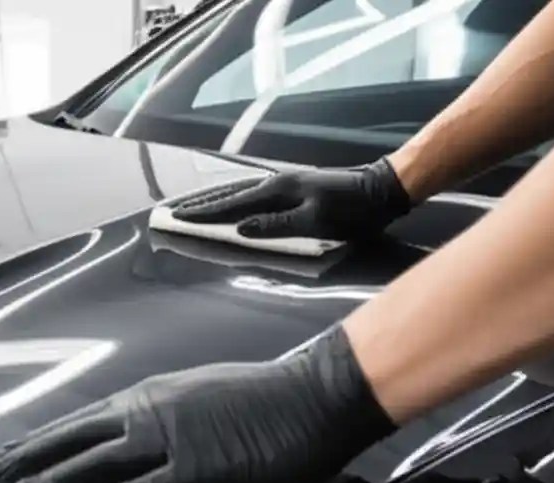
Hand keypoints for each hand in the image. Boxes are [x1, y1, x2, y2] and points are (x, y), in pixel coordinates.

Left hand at [0, 327, 395, 482]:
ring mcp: (170, 441)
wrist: (309, 395)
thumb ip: (158, 416)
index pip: (75, 424)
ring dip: (53, 481)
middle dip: (26, 460)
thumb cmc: (259, 397)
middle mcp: (146, 415)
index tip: (3, 454)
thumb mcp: (193, 395)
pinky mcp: (197, 470)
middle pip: (71, 441)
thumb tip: (130, 433)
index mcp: (145, 399)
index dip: (36, 442)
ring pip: (96, 464)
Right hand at [171, 158, 412, 240]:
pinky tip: (228, 200)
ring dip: (212, 198)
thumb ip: (276, 226)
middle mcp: (275, 182)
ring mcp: (283, 182)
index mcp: (277, 191)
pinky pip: (251, 191)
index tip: (176, 218)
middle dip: (199, 203)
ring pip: (238, 190)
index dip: (203, 214)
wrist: (381, 189)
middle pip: (228, 194)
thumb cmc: (352, 211)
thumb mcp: (316, 222)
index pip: (231, 205)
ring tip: (191, 204)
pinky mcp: (292, 187)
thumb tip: (241, 229)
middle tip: (171, 210)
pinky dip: (232, 196)